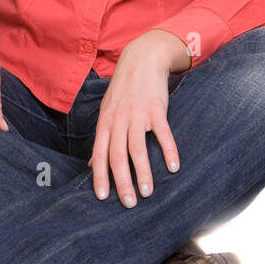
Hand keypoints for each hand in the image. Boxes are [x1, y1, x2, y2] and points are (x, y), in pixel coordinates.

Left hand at [88, 30, 184, 207]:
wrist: (141, 60)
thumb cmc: (123, 91)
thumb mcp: (107, 113)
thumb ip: (102, 139)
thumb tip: (91, 165)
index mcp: (105, 123)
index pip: (99, 154)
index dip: (100, 176)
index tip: (102, 197)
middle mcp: (119, 121)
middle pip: (117, 156)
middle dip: (122, 181)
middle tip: (129, 203)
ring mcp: (137, 115)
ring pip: (137, 148)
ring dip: (143, 172)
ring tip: (148, 192)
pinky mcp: (156, 110)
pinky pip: (162, 133)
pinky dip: (168, 151)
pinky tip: (173, 167)